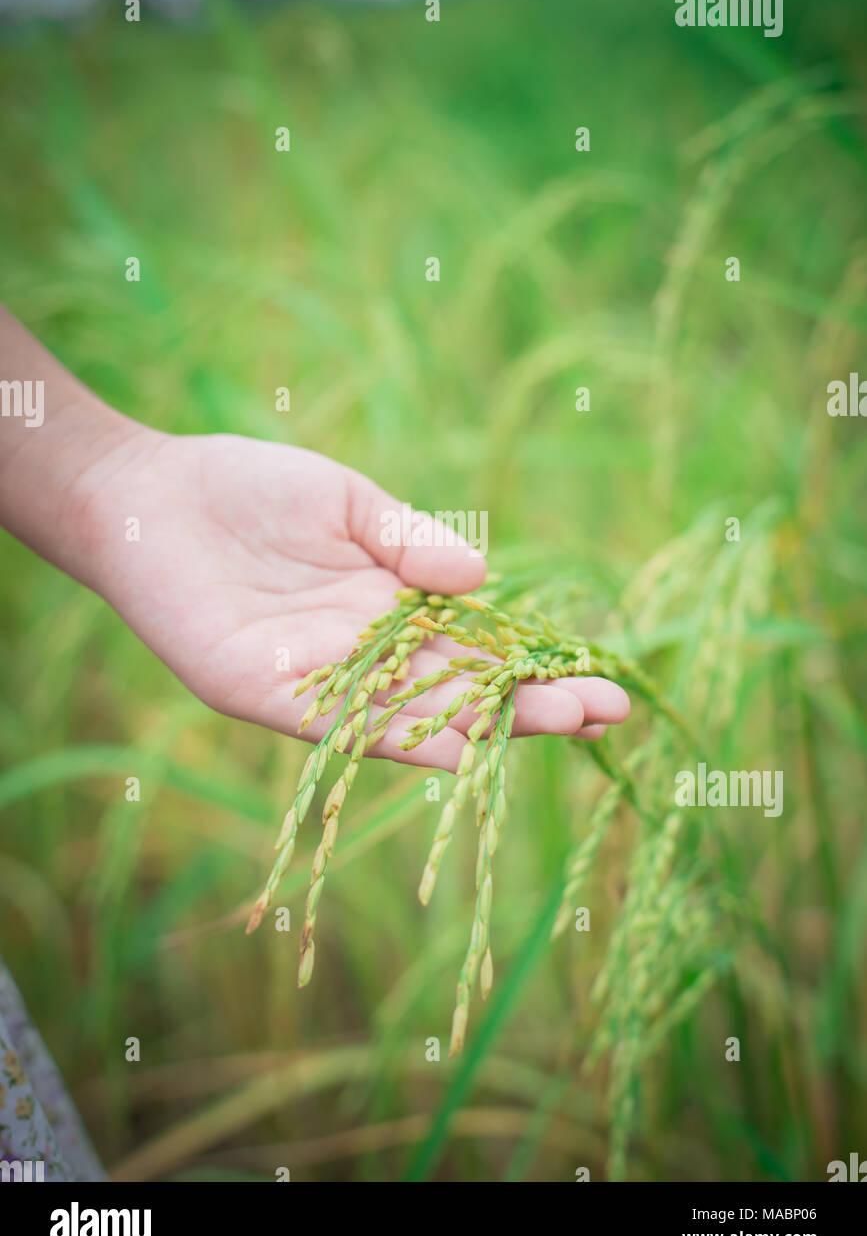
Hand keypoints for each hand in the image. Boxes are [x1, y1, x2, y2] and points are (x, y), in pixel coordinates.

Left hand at [79, 428, 628, 769]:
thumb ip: (411, 541)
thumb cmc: (246, 488)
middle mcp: (361, 659)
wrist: (147, 494)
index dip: (534, 665)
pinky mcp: (264, 692)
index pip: (475, 651)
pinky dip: (400, 737)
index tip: (602, 676)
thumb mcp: (349, 502)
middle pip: (459, 692)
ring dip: (487, 725)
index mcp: (386, 612)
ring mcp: (317, 682)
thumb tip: (483, 576)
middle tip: (605, 713)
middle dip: (530, 705)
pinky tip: (461, 747)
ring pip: (414, 716)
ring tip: (560, 723)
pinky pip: (339, 724)